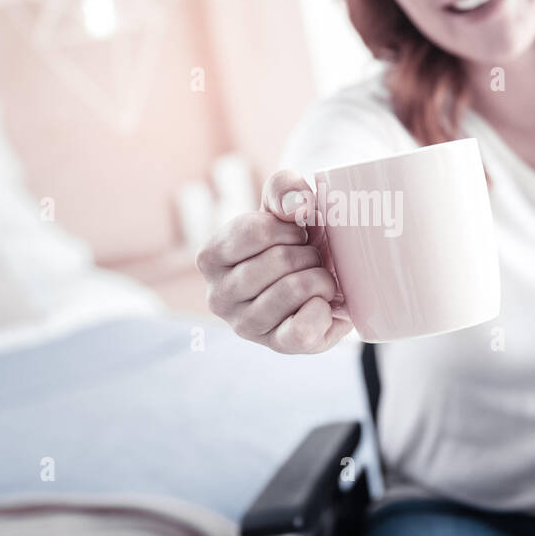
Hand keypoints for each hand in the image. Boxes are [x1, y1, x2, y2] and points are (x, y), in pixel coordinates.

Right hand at [195, 169, 352, 353]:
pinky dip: (323, 310)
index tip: (297, 235)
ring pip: (293, 289)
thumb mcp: (286, 204)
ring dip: (321, 278)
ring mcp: (246, 326)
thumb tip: (297, 204)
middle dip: (308, 254)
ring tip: (319, 279)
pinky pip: (302, 329)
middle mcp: (218, 297)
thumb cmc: (295, 240)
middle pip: (278, 260)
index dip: (288, 228)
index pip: (254, 230)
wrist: (322, 278)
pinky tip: (324, 304)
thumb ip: (285, 188)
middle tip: (312, 259)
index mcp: (210, 258)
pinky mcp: (276, 347)